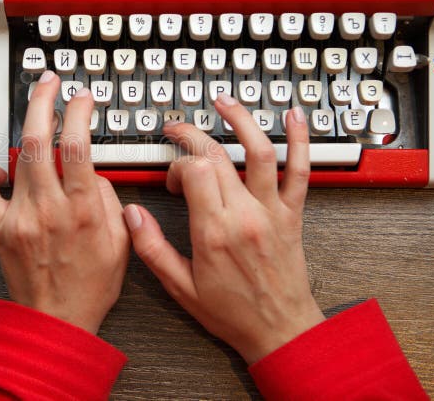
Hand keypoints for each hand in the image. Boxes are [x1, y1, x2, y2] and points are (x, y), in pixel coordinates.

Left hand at [0, 71, 128, 334]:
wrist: (56, 320)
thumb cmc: (89, 286)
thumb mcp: (120, 242)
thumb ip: (109, 200)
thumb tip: (92, 171)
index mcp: (83, 210)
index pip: (79, 145)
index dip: (79, 112)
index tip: (82, 98)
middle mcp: (49, 208)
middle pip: (41, 140)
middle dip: (44, 101)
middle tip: (49, 83)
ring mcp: (20, 217)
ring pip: (16, 156)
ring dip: (24, 125)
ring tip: (33, 111)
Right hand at [124, 94, 324, 362]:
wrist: (280, 330)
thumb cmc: (232, 313)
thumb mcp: (180, 288)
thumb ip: (152, 248)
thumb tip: (131, 215)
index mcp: (214, 232)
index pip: (195, 171)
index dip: (177, 165)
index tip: (173, 179)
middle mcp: (245, 215)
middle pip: (219, 155)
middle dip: (193, 135)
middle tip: (178, 129)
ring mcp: (272, 211)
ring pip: (260, 152)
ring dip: (242, 120)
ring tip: (224, 102)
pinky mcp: (292, 214)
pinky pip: (302, 171)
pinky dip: (300, 140)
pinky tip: (294, 117)